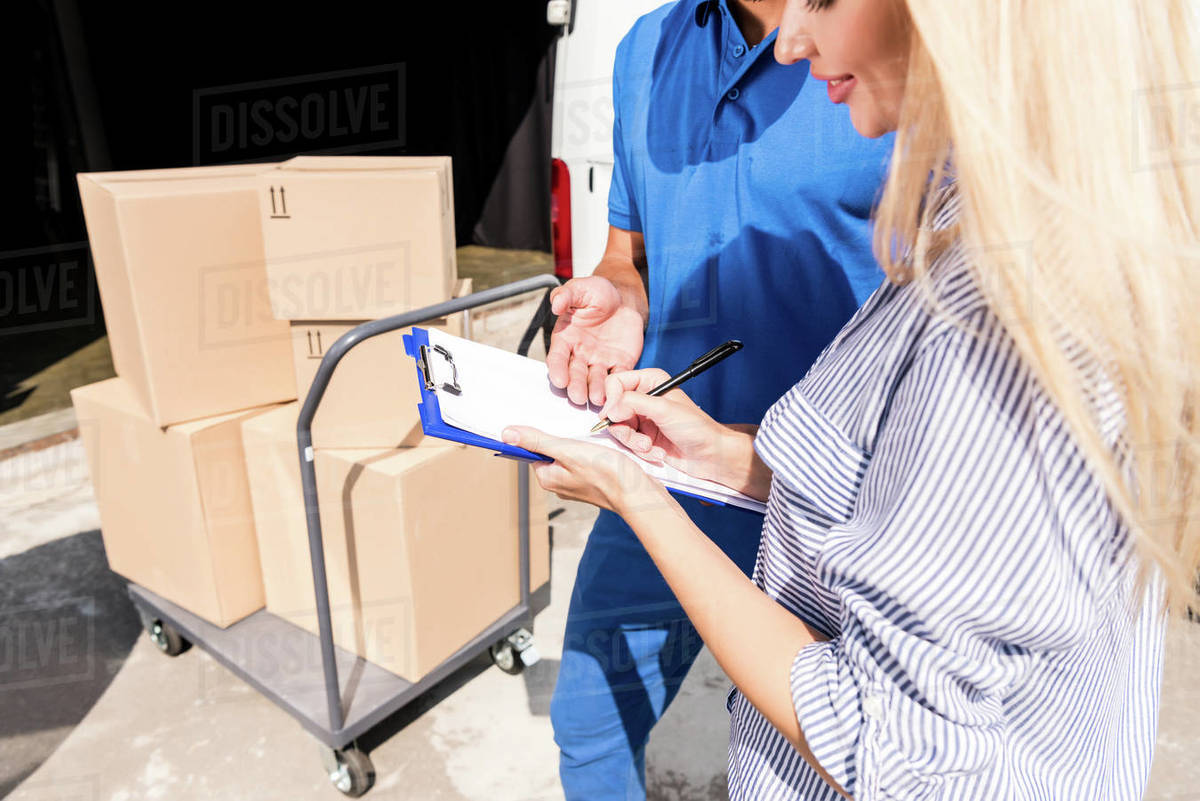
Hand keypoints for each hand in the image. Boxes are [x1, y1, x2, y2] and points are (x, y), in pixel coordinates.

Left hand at [500, 426, 671, 514]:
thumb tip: (506, 434)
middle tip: (573, 421)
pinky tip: (601, 440)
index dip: (539, 431)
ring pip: (571, 453)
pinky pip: (586, 459)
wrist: (639, 494)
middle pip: (551, 450)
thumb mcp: (567, 450)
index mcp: (548, 477)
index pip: (532, 449)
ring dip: (578, 439)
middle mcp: (560, 483)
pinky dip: (592, 447)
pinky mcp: (595, 481)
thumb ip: (537, 441)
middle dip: (562, 434)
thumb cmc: (606, 473)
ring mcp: (578, 483)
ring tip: (590, 431)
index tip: (548, 416)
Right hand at [546, 276, 644, 406]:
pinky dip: (618, 385)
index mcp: (566, 339)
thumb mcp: (580, 288)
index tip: (560, 380)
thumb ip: (566, 295)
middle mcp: (580, 354)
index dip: (557, 370)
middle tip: (578, 397)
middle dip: (576, 386)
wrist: (623, 299)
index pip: (558, 358)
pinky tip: (617, 392)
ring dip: (595, 391)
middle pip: (576, 374)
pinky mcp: (620, 364)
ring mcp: (600, 361)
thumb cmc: (598, 293)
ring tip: (597, 399)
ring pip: (595, 380)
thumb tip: (556, 305)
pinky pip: (619, 376)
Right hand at [599, 369, 738, 485]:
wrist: (711, 456)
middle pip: (613, 409)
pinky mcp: (644, 437)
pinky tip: (657, 453)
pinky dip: (641, 451)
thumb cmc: (697, 428)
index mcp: (650, 382)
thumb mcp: (664, 410)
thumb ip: (634, 403)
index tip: (616, 415)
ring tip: (650, 447)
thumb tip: (610, 409)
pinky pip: (628, 444)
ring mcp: (643, 419)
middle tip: (640, 438)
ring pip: (619, 429)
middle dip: (625, 428)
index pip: (616, 383)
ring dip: (633, 442)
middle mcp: (644, 398)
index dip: (612, 400)